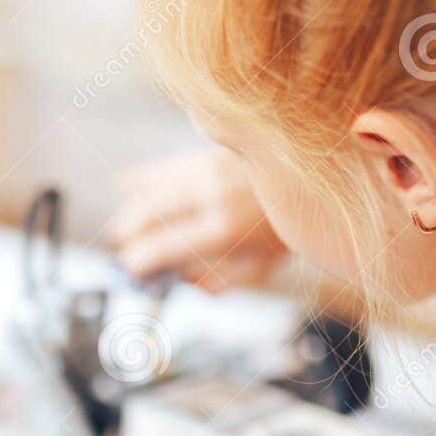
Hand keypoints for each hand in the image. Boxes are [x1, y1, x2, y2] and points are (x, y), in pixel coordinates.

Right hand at [105, 146, 285, 291]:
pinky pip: (167, 164)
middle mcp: (212, 193)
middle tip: (118, 248)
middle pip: (152, 212)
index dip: (141, 259)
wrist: (317, 179)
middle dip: (128, 232)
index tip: (130, 268)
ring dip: (131, 208)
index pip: (166, 246)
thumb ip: (217, 281)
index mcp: (223, 227)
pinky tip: (124, 185)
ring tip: (119, 227)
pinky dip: (144, 176)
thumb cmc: (286, 230)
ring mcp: (209, 167)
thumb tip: (183, 285)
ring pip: (154, 187)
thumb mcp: (258, 269)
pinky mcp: (211, 150)